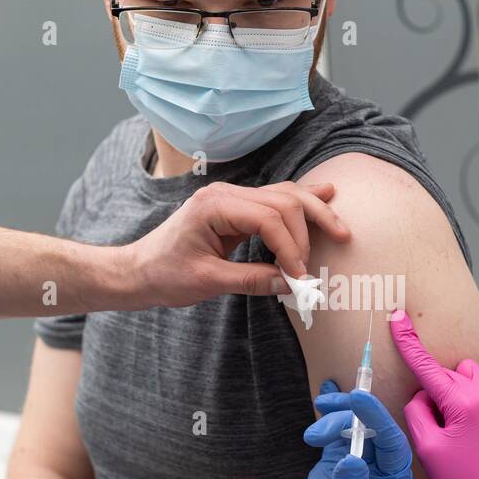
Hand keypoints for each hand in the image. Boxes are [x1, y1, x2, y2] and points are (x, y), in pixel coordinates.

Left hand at [122, 179, 349, 307]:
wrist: (138, 270)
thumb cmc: (164, 274)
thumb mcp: (207, 282)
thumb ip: (251, 280)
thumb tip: (291, 285)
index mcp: (214, 205)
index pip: (268, 219)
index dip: (290, 249)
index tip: (300, 277)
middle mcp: (225, 193)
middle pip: (282, 201)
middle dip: (306, 232)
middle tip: (316, 265)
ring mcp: (231, 197)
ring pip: (283, 195)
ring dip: (312, 212)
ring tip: (340, 226)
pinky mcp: (236, 207)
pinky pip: (274, 200)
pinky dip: (299, 205)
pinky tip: (323, 197)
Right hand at [267, 382, 415, 478]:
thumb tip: (350, 458)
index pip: (392, 444)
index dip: (377, 418)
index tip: (358, 399)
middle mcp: (380, 475)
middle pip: (371, 431)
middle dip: (351, 416)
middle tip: (326, 409)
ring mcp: (356, 469)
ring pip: (352, 430)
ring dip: (334, 420)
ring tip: (311, 433)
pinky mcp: (333, 469)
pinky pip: (334, 437)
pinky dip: (329, 418)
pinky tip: (324, 396)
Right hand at [389, 309, 478, 478]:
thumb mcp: (427, 449)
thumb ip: (418, 412)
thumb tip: (422, 395)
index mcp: (463, 403)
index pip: (427, 366)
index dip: (408, 341)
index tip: (397, 317)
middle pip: (450, 373)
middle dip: (438, 391)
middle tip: (438, 427)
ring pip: (473, 377)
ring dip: (460, 391)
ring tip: (458, 426)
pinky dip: (478, 398)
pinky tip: (475, 427)